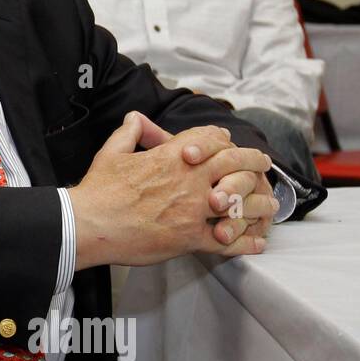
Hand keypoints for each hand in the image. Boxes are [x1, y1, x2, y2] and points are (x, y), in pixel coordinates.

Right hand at [69, 112, 270, 268]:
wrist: (88, 224)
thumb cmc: (98, 190)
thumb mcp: (111, 153)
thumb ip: (128, 133)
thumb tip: (135, 118)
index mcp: (172, 157)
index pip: (211, 139)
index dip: (224, 140)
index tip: (231, 143)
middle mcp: (190, 181)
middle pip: (236, 164)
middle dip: (254, 163)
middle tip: (265, 166)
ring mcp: (193, 211)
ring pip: (240, 203)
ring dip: (259, 204)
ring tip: (270, 206)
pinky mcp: (190, 239)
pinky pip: (227, 241)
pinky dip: (246, 243)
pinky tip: (257, 242)